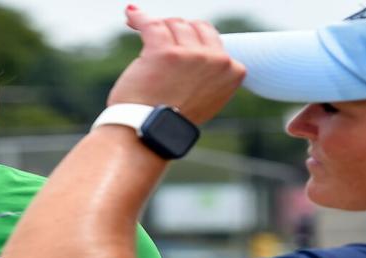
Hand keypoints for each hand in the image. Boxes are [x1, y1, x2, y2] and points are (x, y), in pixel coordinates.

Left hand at [107, 6, 245, 124]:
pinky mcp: (165, 52)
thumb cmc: (173, 117)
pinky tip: (131, 15)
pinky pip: (151, 22)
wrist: (151, 133)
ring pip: (173, 23)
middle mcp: (217, 61)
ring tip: (147, 43)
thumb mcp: (207, 95)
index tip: (177, 44)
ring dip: (158, 30)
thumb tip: (190, 35)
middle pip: (194, 26)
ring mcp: (192, 56)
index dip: (191, 39)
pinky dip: (138, 17)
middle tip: (161, 44)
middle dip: (176, 32)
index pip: (212, 38)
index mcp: (233, 71)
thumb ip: (209, 70)